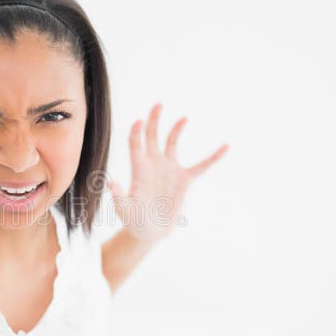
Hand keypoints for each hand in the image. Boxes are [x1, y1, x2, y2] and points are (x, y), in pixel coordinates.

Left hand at [107, 103, 228, 244]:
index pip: (136, 144)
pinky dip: (213, 157)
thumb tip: (110, 182)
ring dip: (177, 129)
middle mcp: (154, 165)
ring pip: (173, 143)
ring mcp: (170, 170)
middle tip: (158, 104)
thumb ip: (118, 195)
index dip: (136, 132)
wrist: (150, 231)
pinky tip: (225, 146)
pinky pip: (201, 165)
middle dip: (154, 120)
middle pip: (153, 136)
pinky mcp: (184, 180)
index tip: (138, 121)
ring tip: (183, 118)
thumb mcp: (124, 209)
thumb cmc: (134, 220)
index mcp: (138, 169)